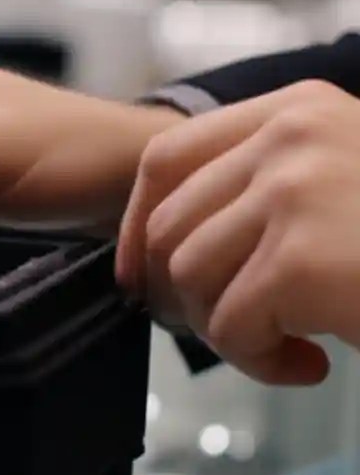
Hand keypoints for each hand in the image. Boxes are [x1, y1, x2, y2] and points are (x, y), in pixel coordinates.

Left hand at [117, 80, 359, 385]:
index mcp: (296, 110)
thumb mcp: (341, 177)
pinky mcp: (301, 258)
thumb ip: (265, 184)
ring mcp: (293, 192)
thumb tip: (163, 241)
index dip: (136, 223)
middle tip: (229, 327)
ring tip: (281, 344)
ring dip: (225, 331)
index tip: (139, 271)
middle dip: (181, 293)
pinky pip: (228, 326)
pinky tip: (311, 364)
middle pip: (169, 224)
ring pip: (189, 277)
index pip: (166, 156)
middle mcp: (288, 138)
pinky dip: (257, 362)